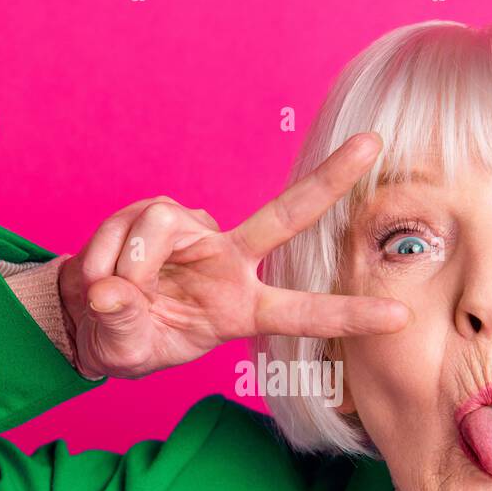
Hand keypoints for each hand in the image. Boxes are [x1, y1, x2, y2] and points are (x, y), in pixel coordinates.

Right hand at [58, 132, 410, 379]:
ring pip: (166, 226)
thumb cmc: (126, 337)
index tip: (400, 317)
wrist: (90, 313)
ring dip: (131, 264)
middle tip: (374, 143)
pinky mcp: (159, 214)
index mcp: (240, 309)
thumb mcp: (127, 348)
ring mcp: (195, 232)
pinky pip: (132, 225)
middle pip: (285, 215)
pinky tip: (99, 275)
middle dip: (330, 179)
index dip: (349, 315)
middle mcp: (228, 263)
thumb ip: (122, 325)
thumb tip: (112, 294)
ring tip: (110, 292)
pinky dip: (105, 255)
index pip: (302, 312)